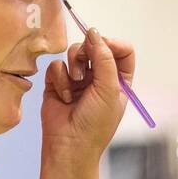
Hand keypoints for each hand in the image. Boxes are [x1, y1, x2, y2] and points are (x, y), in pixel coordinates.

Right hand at [41, 25, 134, 162]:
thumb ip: (104, 58)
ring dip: (73, 68)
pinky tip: (64, 96)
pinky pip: (56, 66)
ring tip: (74, 87)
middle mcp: (98, 76)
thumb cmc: (95, 124)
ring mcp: (77, 78)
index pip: (121, 50)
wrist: (69, 146)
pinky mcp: (56, 82)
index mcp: (118, 79)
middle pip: (94, 46)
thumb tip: (93, 32)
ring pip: (73, 53)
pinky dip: (59, 79)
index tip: (102, 45)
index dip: (111, 43)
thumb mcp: (109, 89)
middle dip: (87, 54)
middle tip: (84, 69)